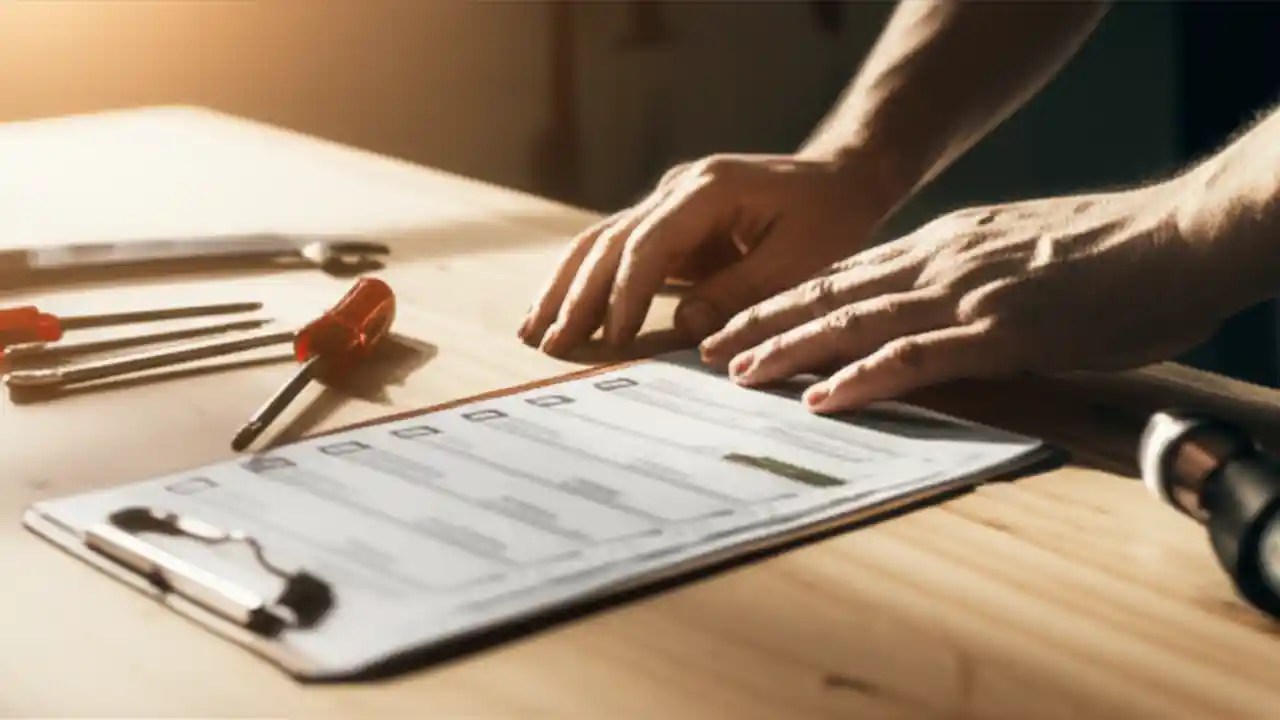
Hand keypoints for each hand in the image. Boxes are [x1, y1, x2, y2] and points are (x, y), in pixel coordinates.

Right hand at [518, 152, 895, 354]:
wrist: (842, 176)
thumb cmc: (830, 217)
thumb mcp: (801, 260)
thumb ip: (743, 291)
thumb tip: (685, 325)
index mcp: (709, 188)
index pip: (650, 242)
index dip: (626, 292)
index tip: (610, 339)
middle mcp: (677, 189)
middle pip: (610, 241)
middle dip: (577, 295)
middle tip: (550, 344)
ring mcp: (667, 203)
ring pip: (600, 243)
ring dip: (565, 287)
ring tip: (531, 330)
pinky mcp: (669, 226)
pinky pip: (616, 254)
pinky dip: (585, 284)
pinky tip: (557, 313)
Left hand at [700, 180, 1247, 412]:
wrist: (1179, 237)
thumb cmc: (1112, 253)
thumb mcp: (1024, 252)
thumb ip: (973, 275)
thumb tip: (942, 305)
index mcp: (946, 246)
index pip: (848, 273)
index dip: (790, 299)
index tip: (747, 320)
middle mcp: (940, 263)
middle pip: (832, 292)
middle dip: (765, 321)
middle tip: (709, 348)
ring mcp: (965, 296)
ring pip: (855, 321)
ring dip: (790, 349)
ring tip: (739, 374)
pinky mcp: (1000, 333)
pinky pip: (914, 357)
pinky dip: (862, 379)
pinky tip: (822, 399)